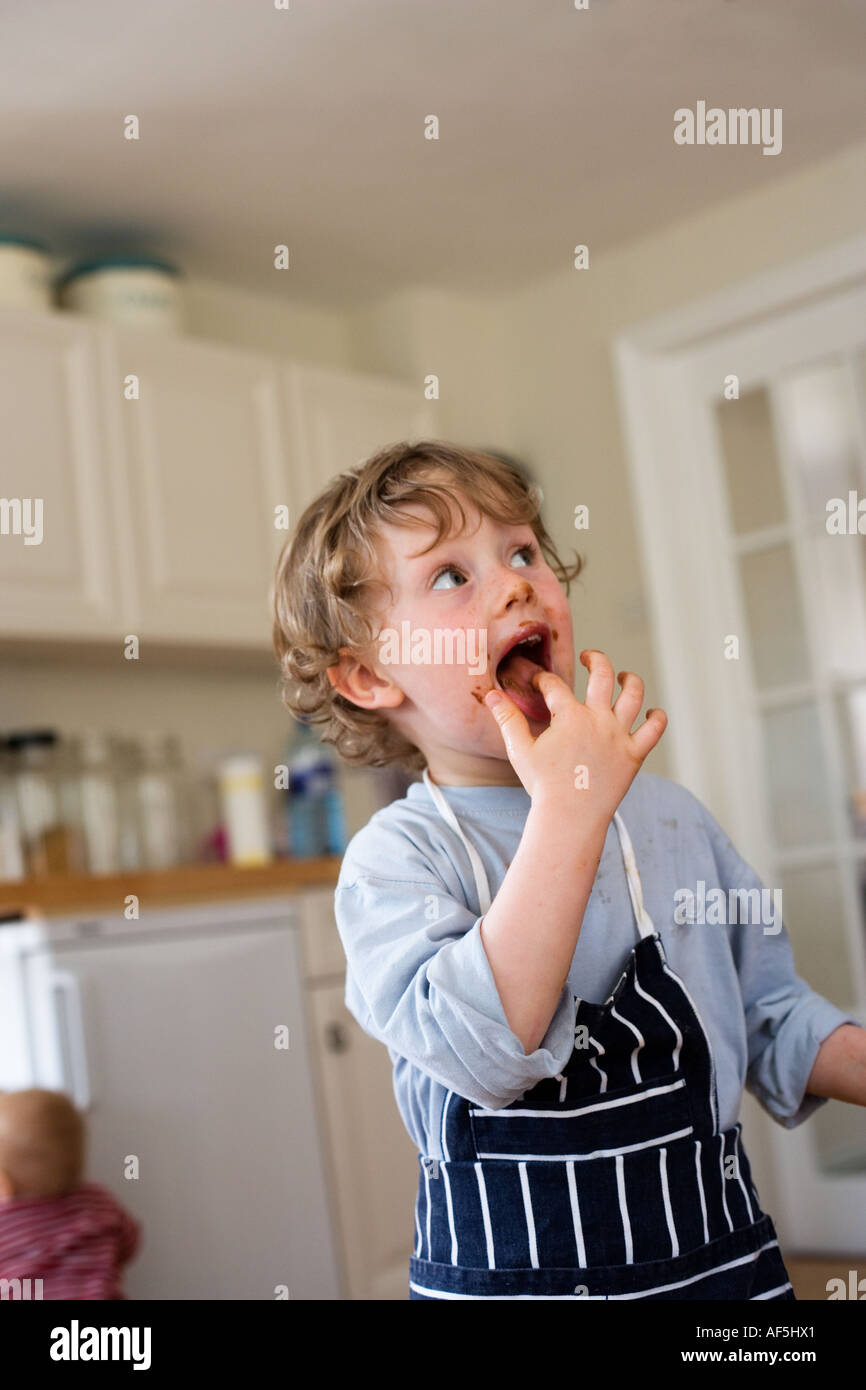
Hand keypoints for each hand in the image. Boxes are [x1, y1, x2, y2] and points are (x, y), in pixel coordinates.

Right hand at [484, 649, 666, 819]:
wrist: (570, 817)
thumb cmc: (543, 786)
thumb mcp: (520, 750)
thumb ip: (507, 719)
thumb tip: (491, 694)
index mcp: (569, 716)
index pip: (555, 685)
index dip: (543, 679)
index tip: (539, 682)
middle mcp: (597, 719)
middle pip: (602, 674)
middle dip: (595, 659)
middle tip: (588, 657)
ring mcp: (619, 735)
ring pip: (634, 695)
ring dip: (631, 680)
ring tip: (625, 678)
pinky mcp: (634, 754)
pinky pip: (654, 730)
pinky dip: (657, 717)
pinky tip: (652, 713)